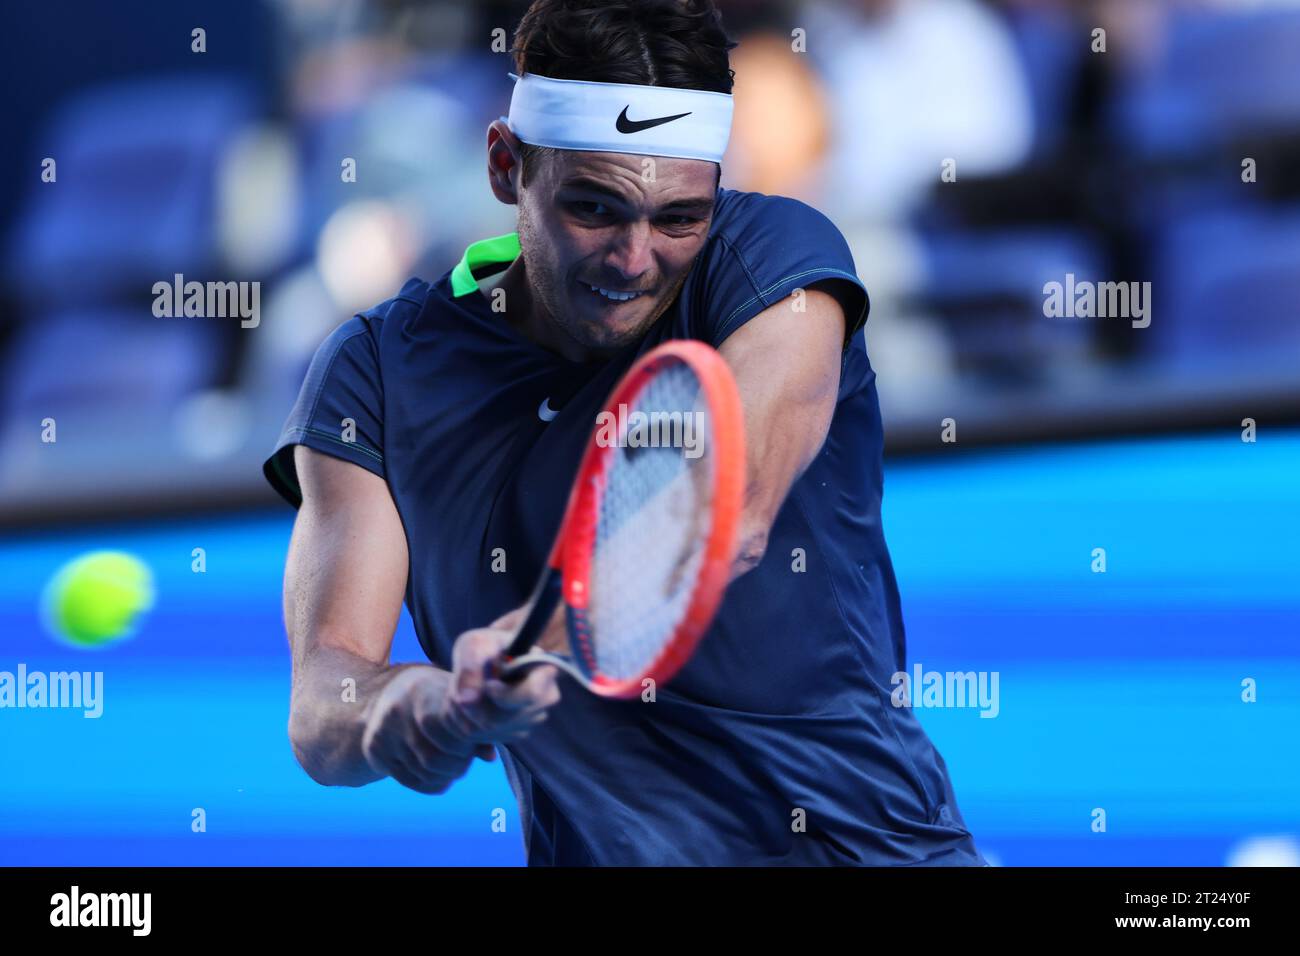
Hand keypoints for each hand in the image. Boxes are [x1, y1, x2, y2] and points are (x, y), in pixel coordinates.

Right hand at [359, 666, 488, 794]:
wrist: (390, 694)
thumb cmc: (435, 694)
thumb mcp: (454, 696)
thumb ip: (474, 721)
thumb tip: (490, 756)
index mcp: (421, 690)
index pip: (448, 730)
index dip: (467, 743)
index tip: (476, 740)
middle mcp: (397, 712)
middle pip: (434, 758)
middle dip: (459, 763)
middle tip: (468, 757)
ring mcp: (383, 734)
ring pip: (424, 772)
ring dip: (448, 774)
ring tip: (457, 764)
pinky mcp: (375, 751)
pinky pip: (411, 780)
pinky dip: (433, 783)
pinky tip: (442, 774)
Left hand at [442, 606, 562, 742]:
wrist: (482, 663)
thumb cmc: (484, 647)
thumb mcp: (474, 645)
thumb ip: (470, 667)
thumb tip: (467, 700)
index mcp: (544, 667)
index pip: (534, 692)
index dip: (505, 695)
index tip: (488, 685)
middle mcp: (546, 696)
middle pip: (505, 718)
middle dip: (476, 707)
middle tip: (463, 690)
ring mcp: (533, 717)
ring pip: (493, 730)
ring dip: (468, 714)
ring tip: (465, 692)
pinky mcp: (519, 732)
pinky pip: (489, 738)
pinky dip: (472, 724)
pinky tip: (471, 706)